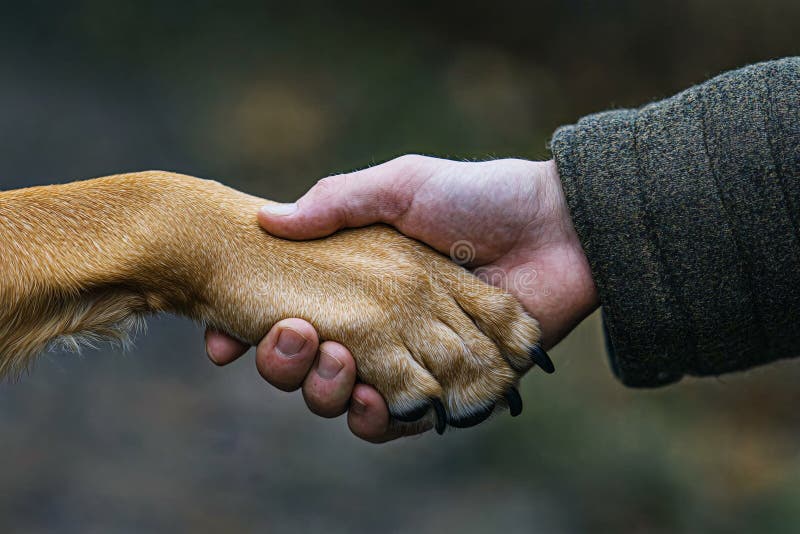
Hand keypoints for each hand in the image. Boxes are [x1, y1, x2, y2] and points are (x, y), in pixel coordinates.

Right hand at [206, 155, 597, 441]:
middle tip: (291, 337)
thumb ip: (336, 202)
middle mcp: (378, 327)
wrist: (560, 227)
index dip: (249, 331)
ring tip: (335, 363)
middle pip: (308, 366)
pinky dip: (381, 420)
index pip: (290, 315)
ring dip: (324, 393)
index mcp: (360, 283)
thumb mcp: (401, 185)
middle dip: (283, 365)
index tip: (221, 336)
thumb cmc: (481, 196)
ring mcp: (413, 360)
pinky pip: (402, 422)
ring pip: (345, 401)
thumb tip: (263, 220)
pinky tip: (377, 400)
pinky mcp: (452, 389)